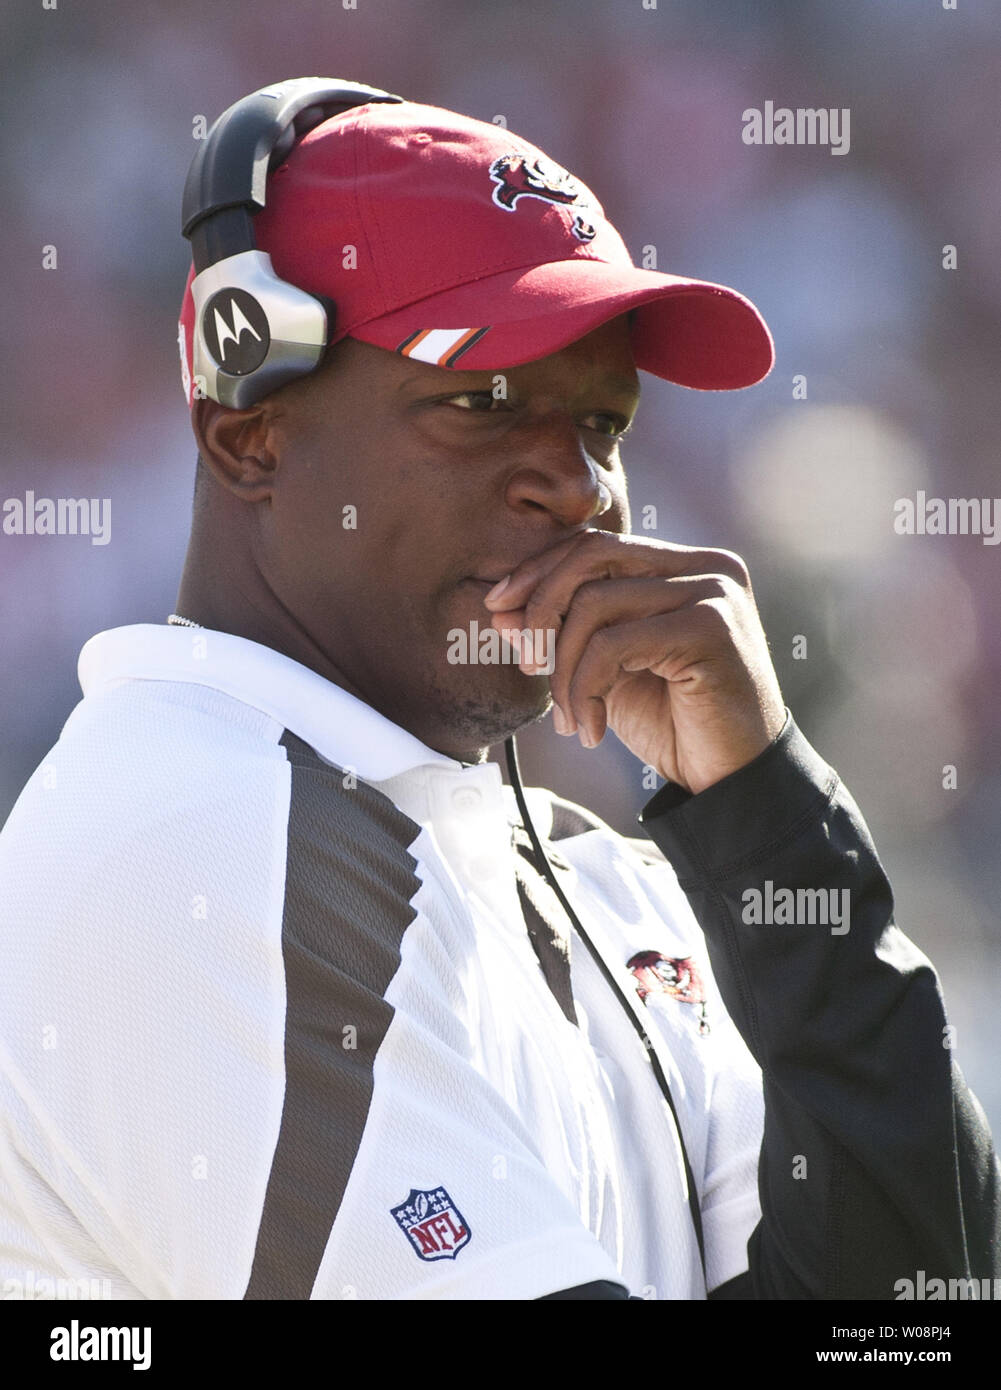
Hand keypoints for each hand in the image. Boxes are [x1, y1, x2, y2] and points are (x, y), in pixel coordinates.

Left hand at [483, 531, 786, 794]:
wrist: (732, 783)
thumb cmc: (676, 726)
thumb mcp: (606, 673)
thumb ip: (564, 635)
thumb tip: (500, 609)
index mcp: (684, 566)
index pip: (596, 546)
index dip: (539, 572)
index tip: (497, 609)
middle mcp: (706, 567)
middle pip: (592, 557)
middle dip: (541, 608)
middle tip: (525, 663)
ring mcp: (713, 593)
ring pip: (595, 604)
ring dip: (564, 669)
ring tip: (567, 718)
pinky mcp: (711, 628)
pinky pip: (614, 644)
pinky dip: (585, 689)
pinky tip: (590, 730)